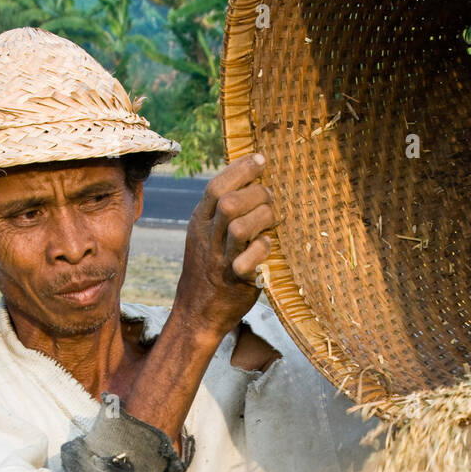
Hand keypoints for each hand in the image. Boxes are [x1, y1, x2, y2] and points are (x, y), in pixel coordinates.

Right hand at [173, 153, 274, 346]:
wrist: (198, 311)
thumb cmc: (211, 267)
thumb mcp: (206, 233)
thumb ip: (221, 209)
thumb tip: (251, 178)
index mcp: (200, 221)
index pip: (216, 187)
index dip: (240, 170)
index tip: (261, 160)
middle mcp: (207, 238)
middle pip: (228, 203)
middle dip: (256, 194)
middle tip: (270, 197)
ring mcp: (220, 260)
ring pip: (239, 227)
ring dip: (262, 218)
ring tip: (272, 220)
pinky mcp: (234, 281)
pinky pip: (250, 260)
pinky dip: (263, 248)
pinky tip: (268, 245)